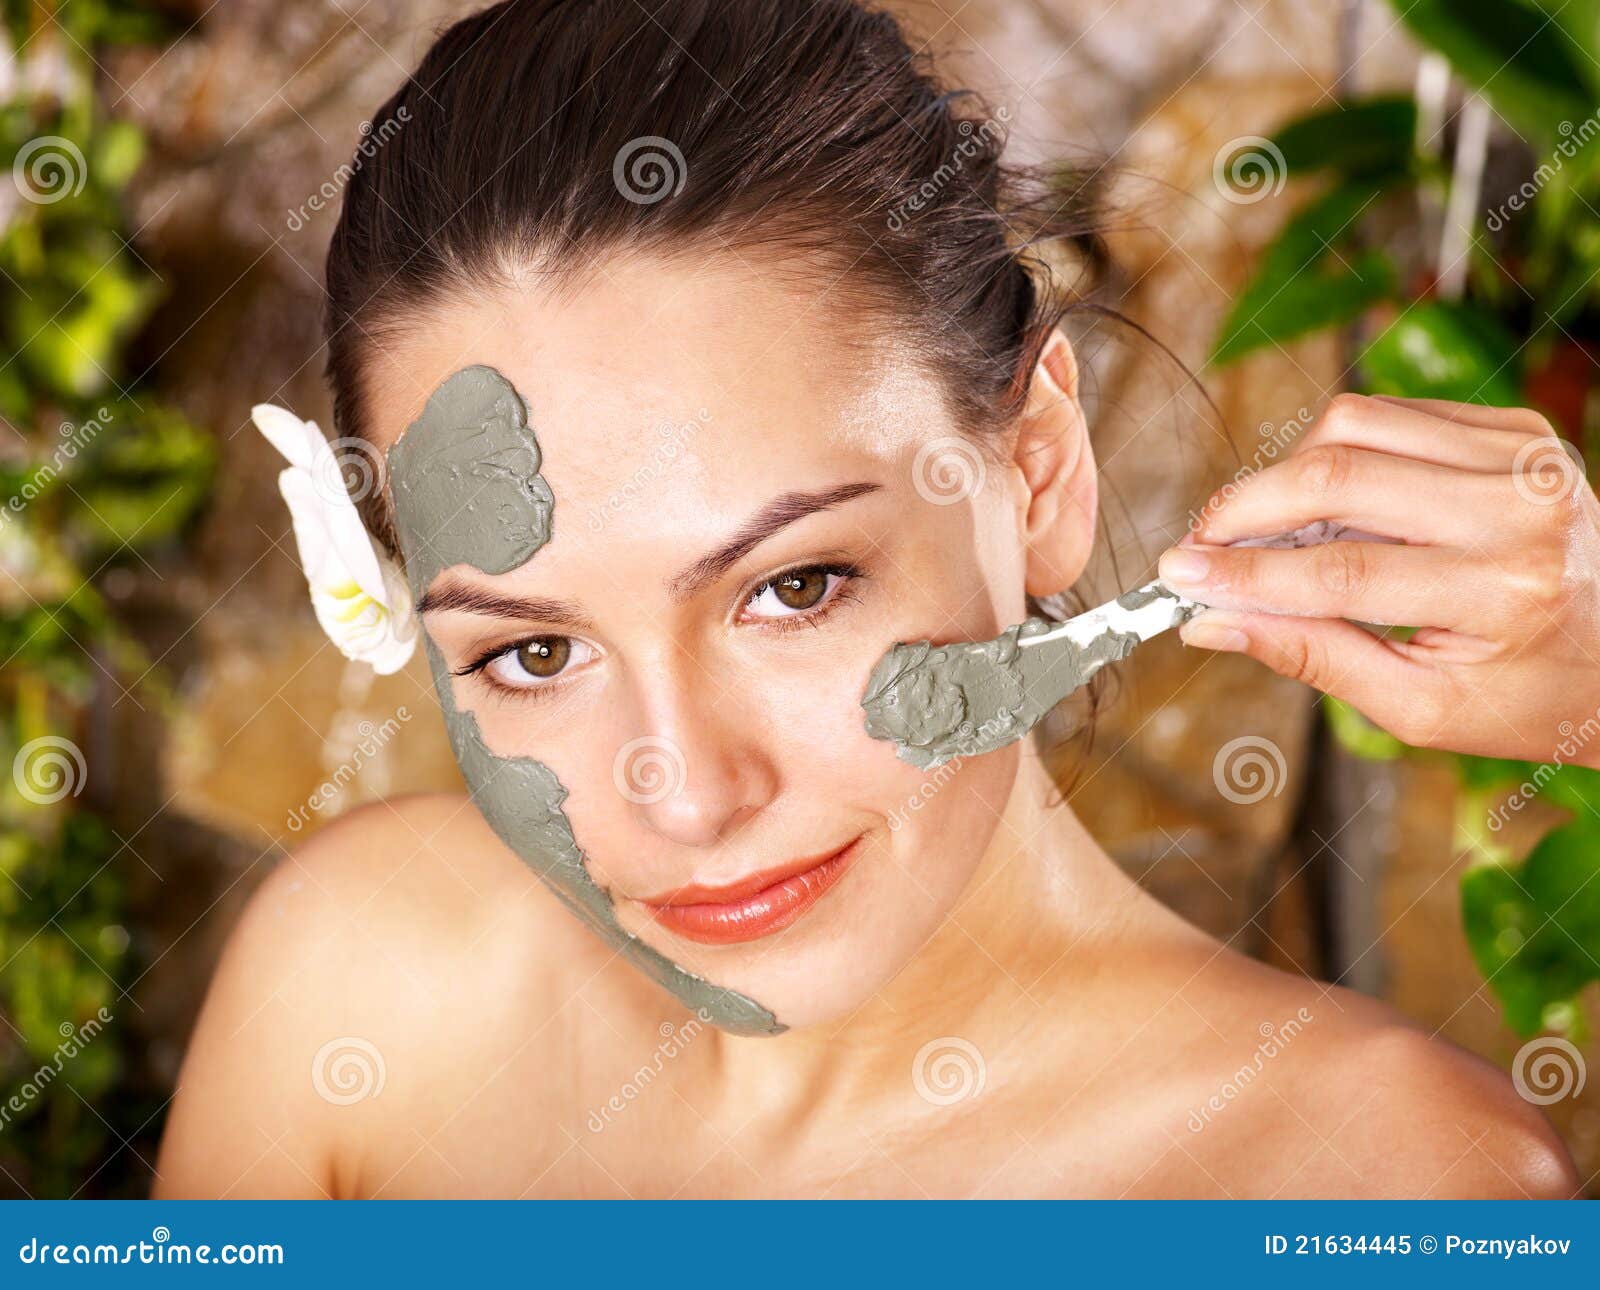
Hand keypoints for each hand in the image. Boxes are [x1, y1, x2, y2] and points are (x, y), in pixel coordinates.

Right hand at [1158, 393, 1599, 769]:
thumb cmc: (1528, 696)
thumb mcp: (1421, 708)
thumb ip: (1311, 656)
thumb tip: (1209, 622)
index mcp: (1503, 594)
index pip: (1340, 572)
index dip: (1244, 574)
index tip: (1177, 577)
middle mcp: (1520, 510)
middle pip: (1338, 474)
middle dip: (1246, 507)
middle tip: (1199, 545)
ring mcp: (1522, 456)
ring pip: (1355, 423)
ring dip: (1286, 473)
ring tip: (1262, 529)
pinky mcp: (1517, 428)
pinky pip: (1392, 415)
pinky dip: (1337, 453)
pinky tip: (1324, 505)